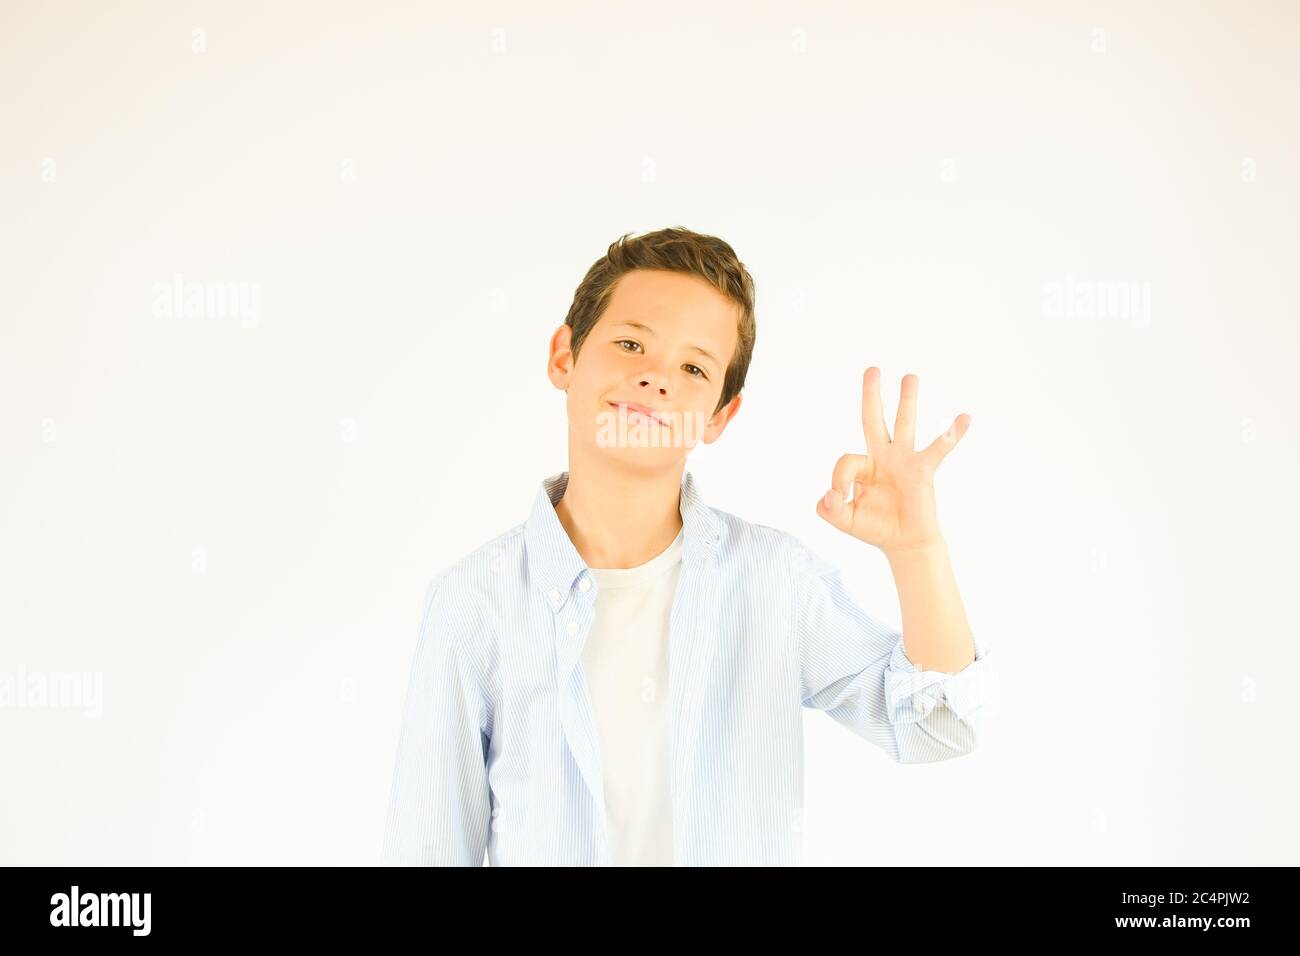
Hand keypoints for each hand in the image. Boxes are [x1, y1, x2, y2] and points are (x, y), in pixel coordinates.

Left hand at [816, 367, 969, 554]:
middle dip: (872, 395)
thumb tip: (829, 494)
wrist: (903, 543)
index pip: (846, 460)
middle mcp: (883, 457)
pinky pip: (939, 449)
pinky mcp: (923, 470)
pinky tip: (964, 418)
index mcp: (862, 466)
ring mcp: (904, 461)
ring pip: (905, 424)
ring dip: (907, 400)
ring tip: (909, 376)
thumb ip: (828, 509)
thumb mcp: (844, 520)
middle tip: (872, 370)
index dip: (839, 479)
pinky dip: (952, 434)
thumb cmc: (874, 528)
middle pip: (874, 419)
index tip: (840, 499)